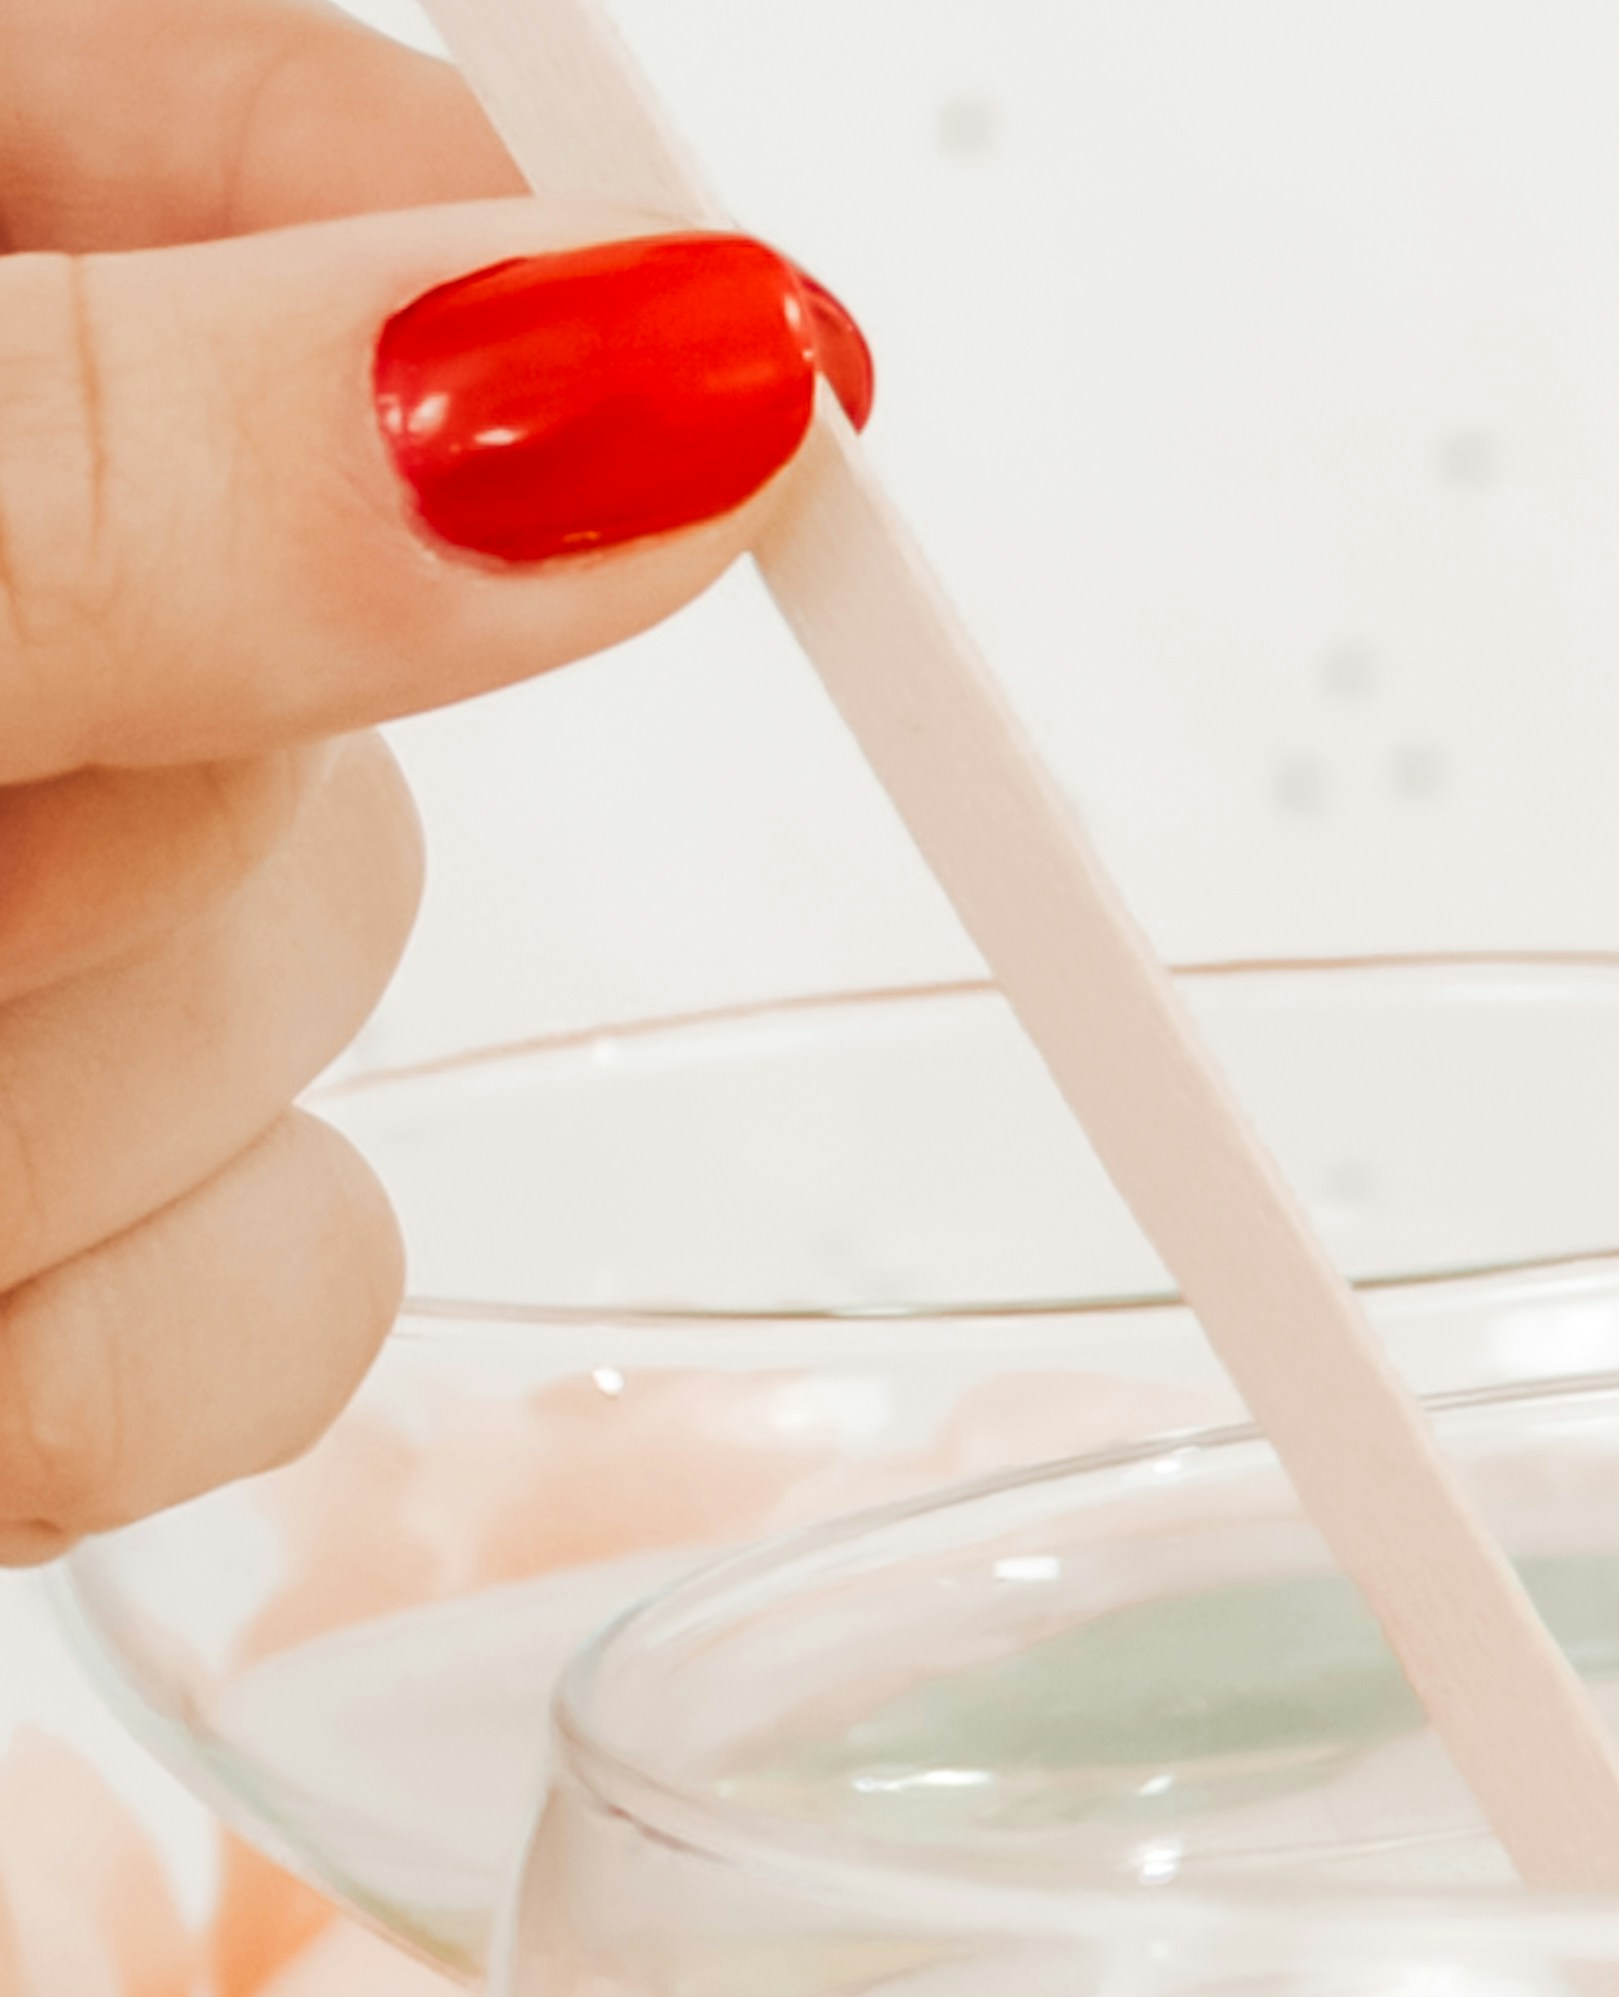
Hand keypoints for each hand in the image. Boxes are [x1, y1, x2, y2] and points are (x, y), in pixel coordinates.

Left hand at [0, 1, 870, 1553]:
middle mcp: (20, 573)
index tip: (330, 536)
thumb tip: (712, 367)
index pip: (381, 164)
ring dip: (75, 1146)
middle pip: (368, 665)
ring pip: (330, 1039)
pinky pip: (288, 1317)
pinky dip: (76, 1374)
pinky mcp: (30, 1239)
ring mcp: (11, 919)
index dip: (425, 377)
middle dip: (126, 859)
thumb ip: (174, 443)